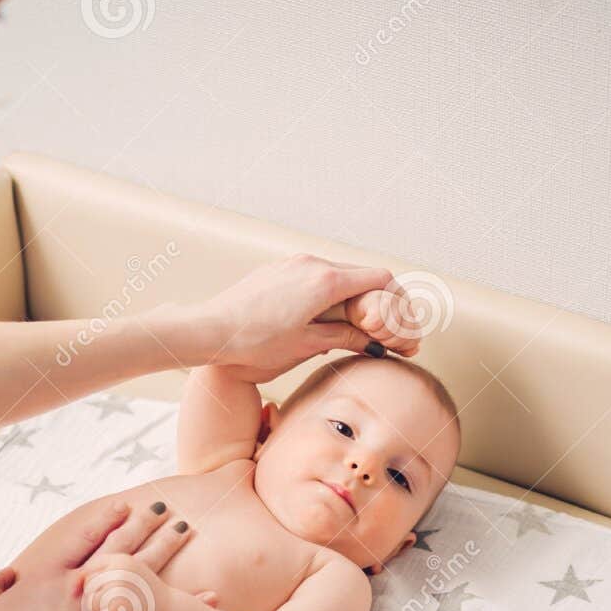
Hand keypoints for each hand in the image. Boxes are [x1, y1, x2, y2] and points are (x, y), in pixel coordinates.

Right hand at [0, 498, 196, 610]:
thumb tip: (1, 574)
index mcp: (50, 576)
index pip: (83, 538)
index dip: (104, 519)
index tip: (122, 506)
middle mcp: (83, 589)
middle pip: (120, 547)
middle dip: (142, 524)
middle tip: (162, 507)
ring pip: (144, 573)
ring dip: (166, 548)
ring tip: (186, 529)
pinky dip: (185, 607)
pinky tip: (210, 594)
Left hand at [192, 255, 418, 382]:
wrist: (208, 331)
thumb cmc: (252, 343)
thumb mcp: (306, 346)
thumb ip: (344, 337)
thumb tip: (372, 341)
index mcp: (325, 282)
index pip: (381, 279)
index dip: (399, 301)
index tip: (402, 324)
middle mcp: (311, 264)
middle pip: (362, 276)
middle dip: (378, 303)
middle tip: (386, 332)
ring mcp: (293, 265)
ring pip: (339, 277)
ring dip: (353, 300)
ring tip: (354, 330)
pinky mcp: (278, 272)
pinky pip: (316, 278)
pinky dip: (330, 296)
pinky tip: (324, 321)